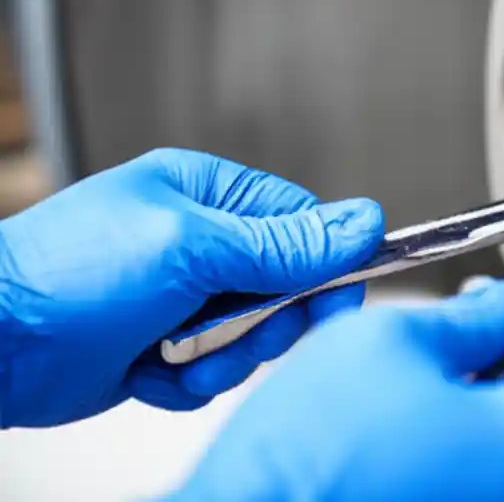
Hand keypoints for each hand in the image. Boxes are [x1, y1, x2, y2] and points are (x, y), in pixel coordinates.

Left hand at [0, 148, 384, 427]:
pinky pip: (213, 372)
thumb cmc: (66, 276)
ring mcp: (180, 297)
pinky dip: (186, 382)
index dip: (325, 266)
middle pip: (288, 289)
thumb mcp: (193, 248)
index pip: (303, 224)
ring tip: (172, 352)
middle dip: (263, 324)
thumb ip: (286, 243)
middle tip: (231, 328)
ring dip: (219, 359)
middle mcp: (200, 243)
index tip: (331, 300)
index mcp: (210, 194)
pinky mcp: (161, 346)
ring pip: (253, 339)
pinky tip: (145, 370)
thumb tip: (363, 222)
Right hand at [169, 280, 503, 501]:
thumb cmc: (308, 466)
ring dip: (474, 444)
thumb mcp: (387, 342)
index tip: (494, 334)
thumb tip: (503, 306)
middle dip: (502, 392)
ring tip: (399, 431)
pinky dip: (449, 486)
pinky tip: (393, 476)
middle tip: (433, 379)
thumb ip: (468, 316)